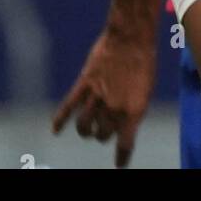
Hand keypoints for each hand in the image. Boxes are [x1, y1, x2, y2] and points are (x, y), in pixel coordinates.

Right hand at [52, 26, 155, 167]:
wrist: (131, 35)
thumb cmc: (143, 60)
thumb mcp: (145, 89)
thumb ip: (132, 109)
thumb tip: (120, 123)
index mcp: (134, 111)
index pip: (125, 144)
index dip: (121, 157)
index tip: (118, 165)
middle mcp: (115, 108)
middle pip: (103, 134)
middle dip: (103, 134)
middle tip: (103, 128)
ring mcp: (98, 96)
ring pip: (85, 125)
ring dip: (86, 130)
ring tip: (87, 129)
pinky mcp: (85, 83)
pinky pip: (69, 105)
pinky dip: (60, 118)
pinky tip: (55, 129)